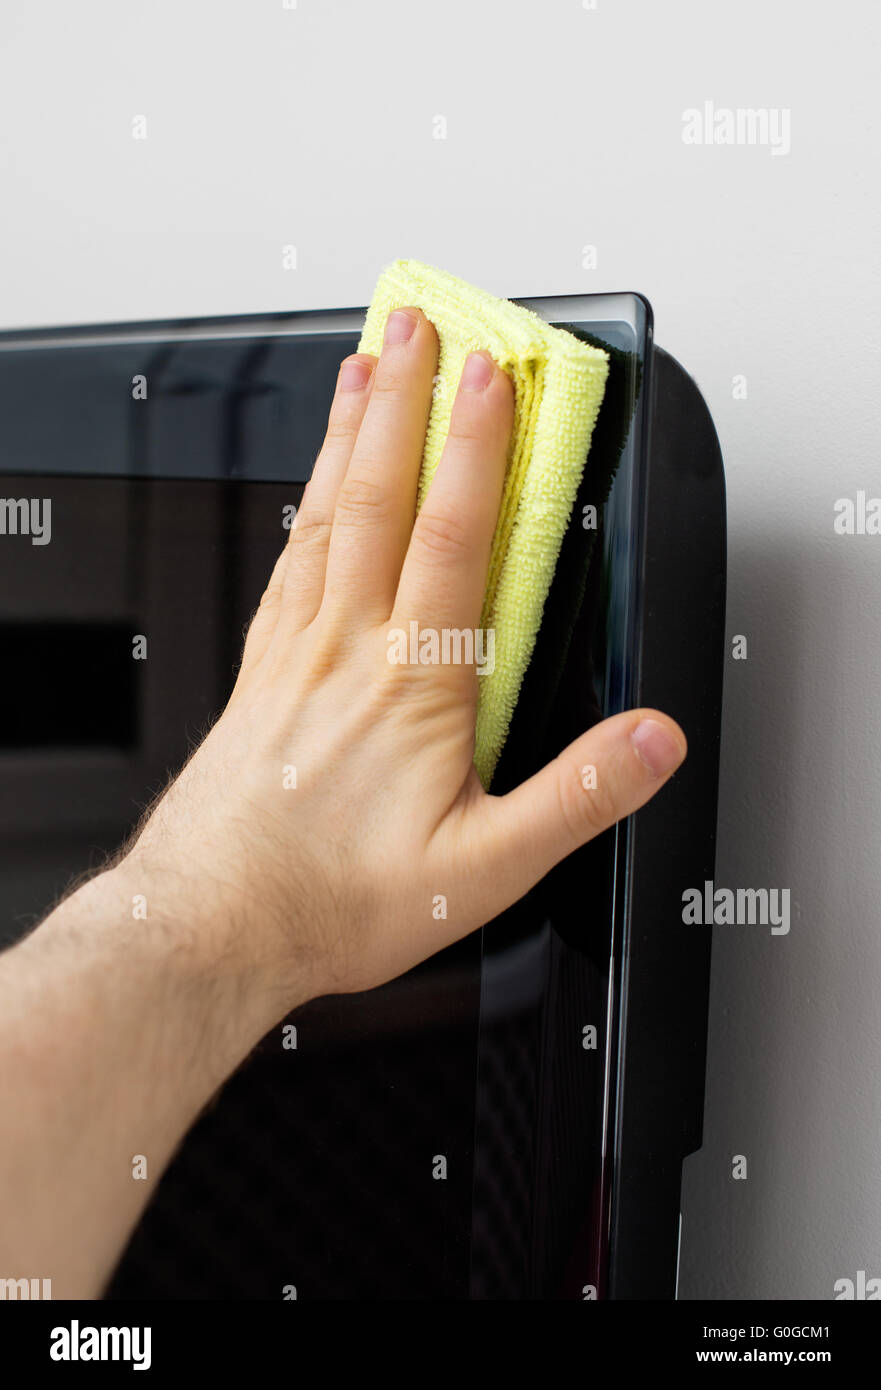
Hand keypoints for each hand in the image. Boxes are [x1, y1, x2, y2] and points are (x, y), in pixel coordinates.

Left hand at [121, 305, 686, 1012]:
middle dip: (403, 401)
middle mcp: (347, 648)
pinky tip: (311, 491)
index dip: (475, 447)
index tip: (490, 374)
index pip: (452, 535)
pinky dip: (305, 507)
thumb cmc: (332, 897)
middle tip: (413, 324)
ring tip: (361, 370)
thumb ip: (576, 796)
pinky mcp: (259, 672)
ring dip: (349, 436)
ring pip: (325, 516)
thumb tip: (650, 741)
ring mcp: (294, 652)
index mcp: (412, 682)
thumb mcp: (487, 866)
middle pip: (379, 496)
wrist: (213, 924)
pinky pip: (287, 563)